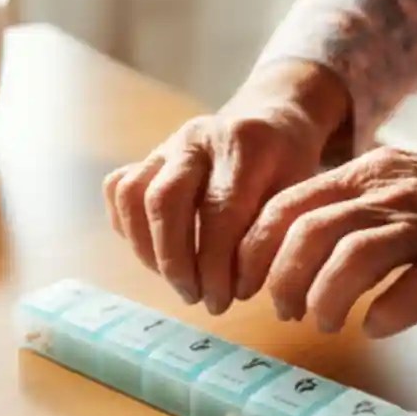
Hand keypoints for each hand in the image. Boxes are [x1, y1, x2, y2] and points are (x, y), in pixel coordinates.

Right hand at [103, 60, 347, 313]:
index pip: (219, 211)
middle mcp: (198, 138)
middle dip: (175, 261)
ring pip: (132, 194)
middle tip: (195, 297)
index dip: (217, 265)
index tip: (228, 299)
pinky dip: (127, 227)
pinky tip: (156, 253)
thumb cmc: (288, 164)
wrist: (269, 116)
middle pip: (164, 200)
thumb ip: (270, 236)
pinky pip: (118, 189)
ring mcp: (167, 144)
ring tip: (176, 280)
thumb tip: (238, 289)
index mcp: (245, 145)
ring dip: (147, 249)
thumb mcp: (299, 193)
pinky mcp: (148, 156)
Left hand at [235, 125, 416, 336]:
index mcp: (370, 175)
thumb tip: (285, 247)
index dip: (258, 248)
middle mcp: (394, 195)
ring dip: (326, 297)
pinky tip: (377, 327)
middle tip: (283, 311)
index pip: (290, 204)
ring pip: (355, 255)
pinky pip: (416, 288)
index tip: (250, 282)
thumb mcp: (398, 183)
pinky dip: (387, 313)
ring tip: (322, 322)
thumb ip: (347, 207)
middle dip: (283, 278)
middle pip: (312, 231)